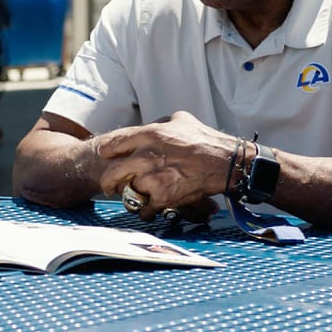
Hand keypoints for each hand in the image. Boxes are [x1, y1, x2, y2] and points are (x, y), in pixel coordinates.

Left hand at [93, 111, 233, 218]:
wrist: (225, 162)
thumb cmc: (205, 140)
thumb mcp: (179, 120)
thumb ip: (159, 124)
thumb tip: (151, 126)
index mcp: (149, 135)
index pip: (114, 143)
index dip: (107, 151)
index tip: (105, 157)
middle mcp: (146, 156)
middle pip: (113, 172)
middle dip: (108, 181)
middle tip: (109, 186)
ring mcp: (153, 178)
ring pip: (128, 192)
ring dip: (131, 197)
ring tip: (136, 198)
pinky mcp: (163, 197)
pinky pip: (144, 210)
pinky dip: (146, 212)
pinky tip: (151, 209)